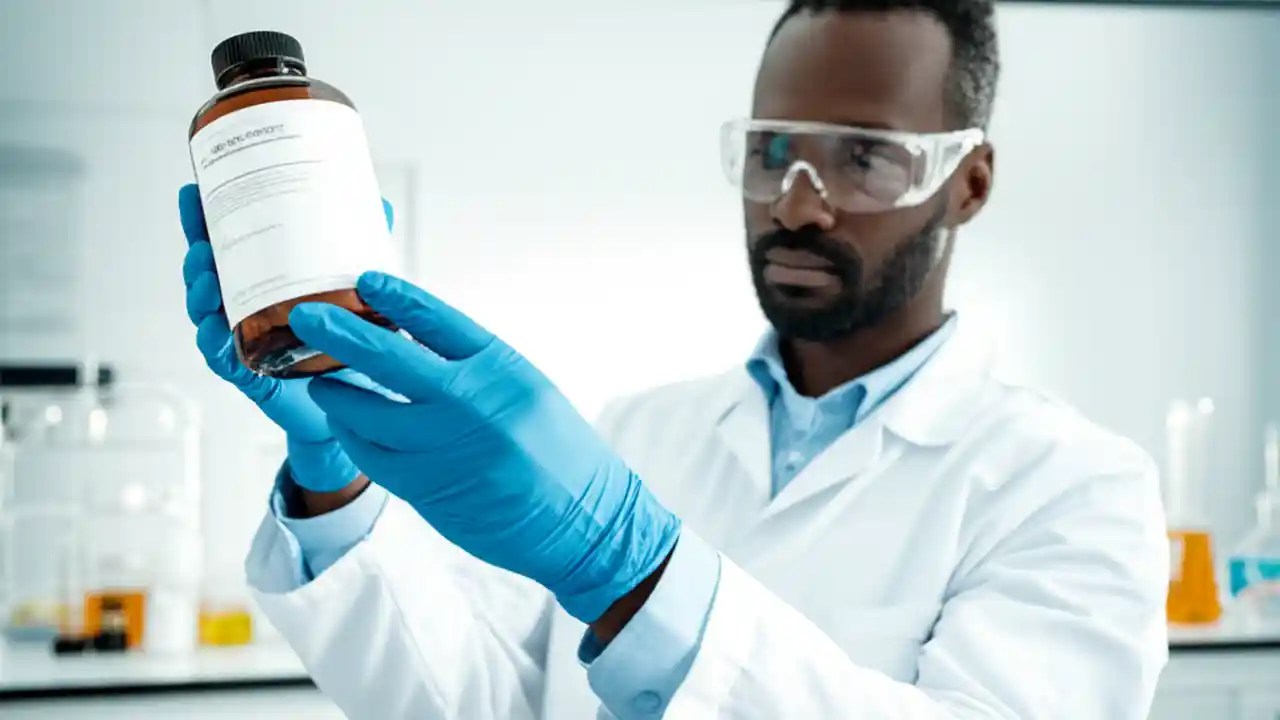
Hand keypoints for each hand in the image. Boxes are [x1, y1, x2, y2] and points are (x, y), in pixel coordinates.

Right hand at [177, 184, 391, 491]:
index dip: (206, 218)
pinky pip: (224, 358)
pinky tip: (214, 329)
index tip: (195, 190)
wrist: (360, 404)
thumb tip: (380, 204)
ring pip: (207, 313)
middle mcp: (248, 306)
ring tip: (204, 278)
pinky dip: (214, 342)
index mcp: (265, 279)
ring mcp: (245, 339)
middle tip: (198, 239)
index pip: (229, 242)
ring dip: (199, 294)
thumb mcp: (360, 290)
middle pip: (208, 272)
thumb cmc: (350, 343)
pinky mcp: (251, 374)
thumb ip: (363, 249)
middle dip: (196, 250)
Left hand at [288, 272, 681, 622]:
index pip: (436, 320)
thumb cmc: (560, 453)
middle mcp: (471, 402)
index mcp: (502, 368)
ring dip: (336, 394)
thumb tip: (413, 345)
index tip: (363, 280)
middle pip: (387, 358)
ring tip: (321, 380)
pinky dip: (353, 437)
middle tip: (305, 317)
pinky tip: (346, 426)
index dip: (395, 298)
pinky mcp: (428, 488)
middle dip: (339, 334)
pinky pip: (371, 456)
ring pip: (366, 413)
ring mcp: (445, 446)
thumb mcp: (528, 391)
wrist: (585, 523)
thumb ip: (475, 369)